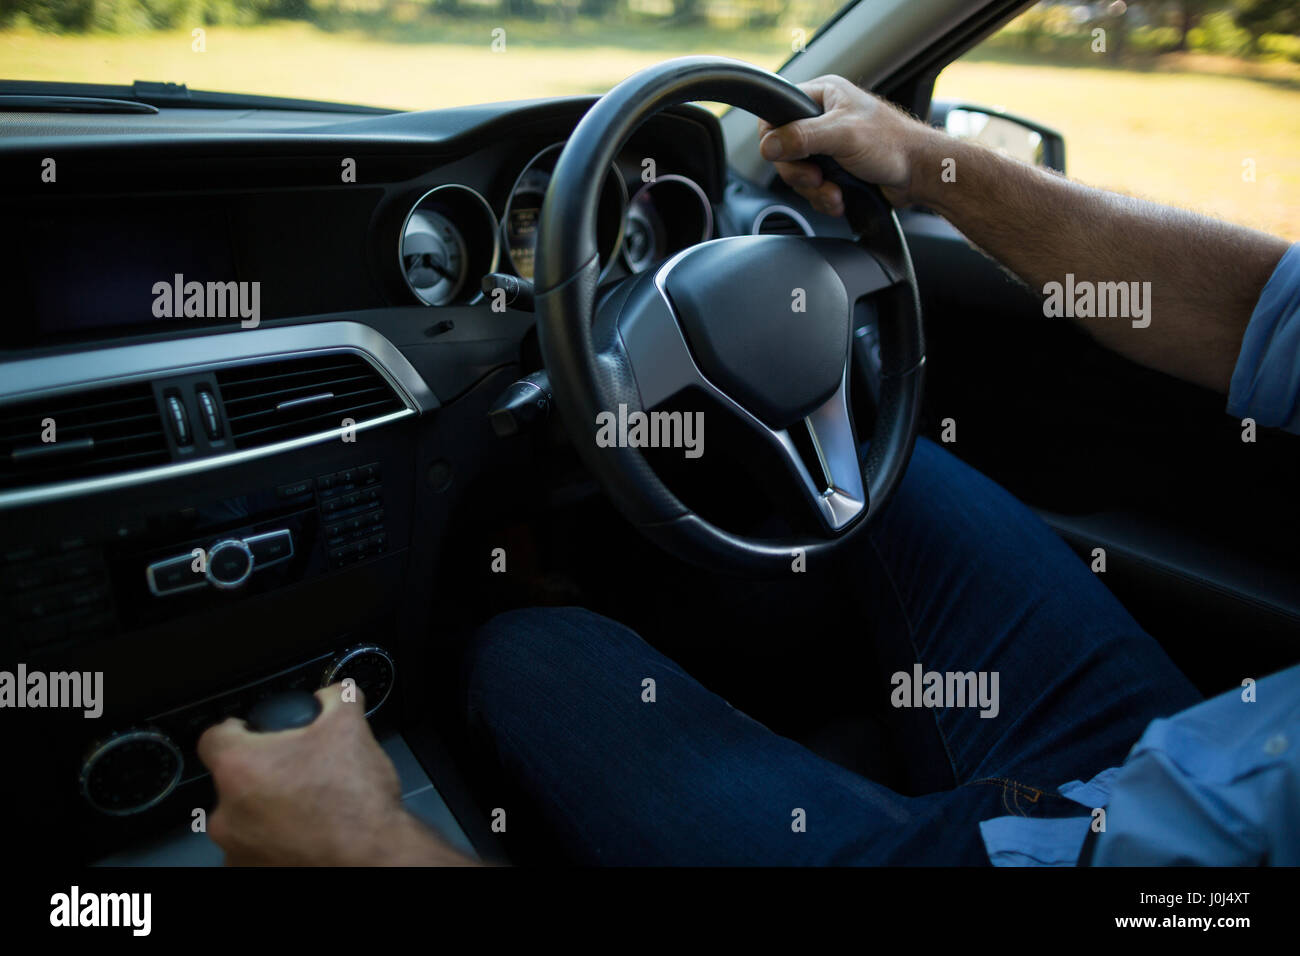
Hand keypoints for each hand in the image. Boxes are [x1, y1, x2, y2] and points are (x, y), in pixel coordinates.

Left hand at [197, 684, 469, 865]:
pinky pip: (254, 849)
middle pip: (233, 780)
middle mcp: (227, 813)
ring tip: (307, 806)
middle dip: (263, 773)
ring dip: (267, 810)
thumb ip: (335, 698)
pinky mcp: (251, 872)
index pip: (214, 736)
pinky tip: (305, 834)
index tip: (251, 732)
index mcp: (240, 768)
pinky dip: (274, 841)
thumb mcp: (352, 727)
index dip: (236, 728)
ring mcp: (236, 850)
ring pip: (244, 818)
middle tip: (297, 772)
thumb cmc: (355, 804)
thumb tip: (334, 694)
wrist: (373, 859)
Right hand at [757, 75, 936, 213]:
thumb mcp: (843, 134)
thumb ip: (803, 136)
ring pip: (797, 174)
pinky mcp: (833, 170)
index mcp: (822, 95)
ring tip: (835, 192)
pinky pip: (811, 189)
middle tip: (818, 178)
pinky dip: (823, 199)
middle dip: (800, 173)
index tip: (790, 156)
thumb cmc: (893, 144)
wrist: (919, 174)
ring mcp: (827, 146)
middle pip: (783, 151)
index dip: (776, 140)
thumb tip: (768, 146)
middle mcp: (821, 118)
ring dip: (814, 191)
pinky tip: (840, 198)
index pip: (775, 114)